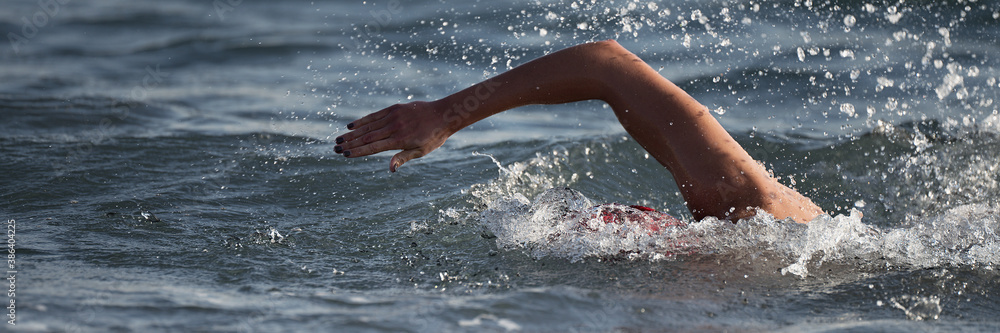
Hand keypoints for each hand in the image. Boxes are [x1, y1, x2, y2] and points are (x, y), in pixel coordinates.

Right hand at [334, 101, 454, 171]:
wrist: (444, 114)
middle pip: (367, 136)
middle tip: (335, 149)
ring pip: (368, 126)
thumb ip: (403, 158)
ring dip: (352, 134)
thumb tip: (390, 169)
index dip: (358, 151)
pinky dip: (362, 121)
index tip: (345, 155)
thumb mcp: (421, 151)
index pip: (374, 147)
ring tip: (339, 139)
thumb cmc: (434, 137)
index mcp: (400, 140)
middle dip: (350, 143)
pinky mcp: (394, 108)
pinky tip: (351, 126)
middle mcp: (394, 127)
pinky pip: (375, 115)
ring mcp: (393, 116)